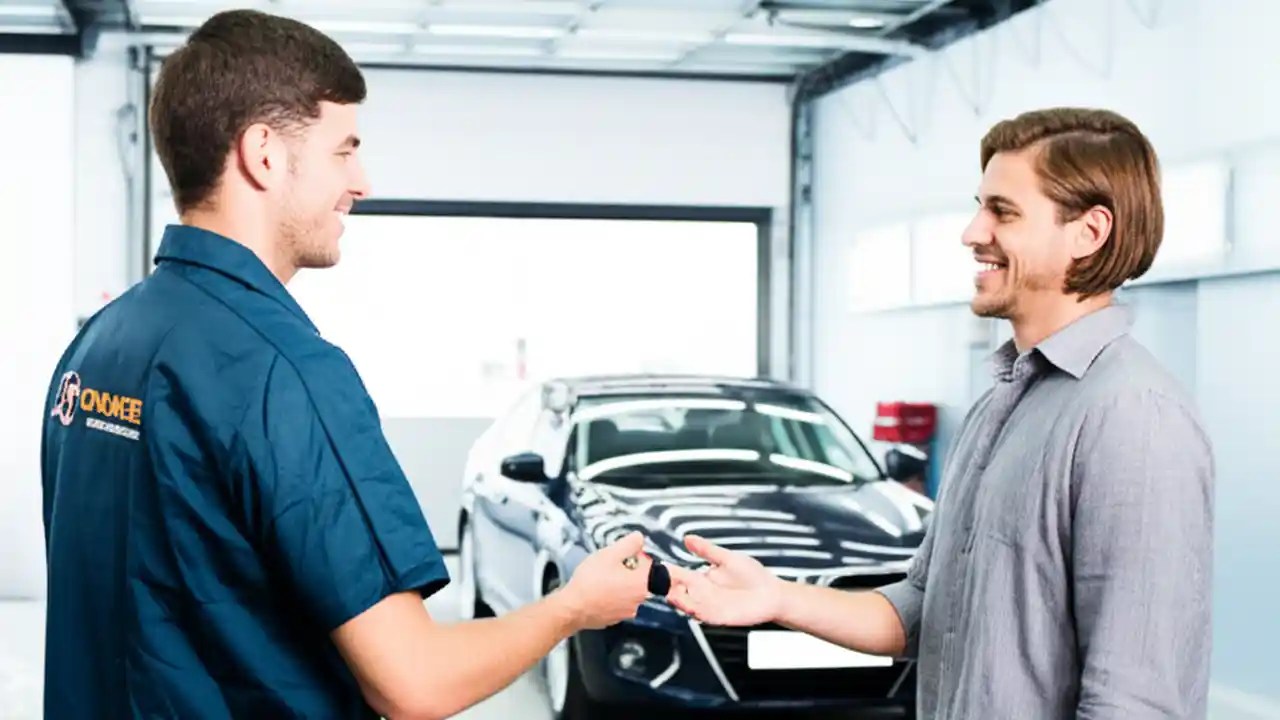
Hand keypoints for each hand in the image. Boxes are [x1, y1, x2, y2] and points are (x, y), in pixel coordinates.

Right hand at [560, 531, 651, 630]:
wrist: (572, 608)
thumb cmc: (590, 582)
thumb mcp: (609, 554)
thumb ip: (629, 544)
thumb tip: (640, 538)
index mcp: (642, 583)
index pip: (658, 569)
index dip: (644, 560)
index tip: (631, 557)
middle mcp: (639, 600)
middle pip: (643, 580)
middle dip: (631, 571)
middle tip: (613, 565)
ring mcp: (627, 612)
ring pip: (630, 592)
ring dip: (621, 584)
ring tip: (603, 578)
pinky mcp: (615, 619)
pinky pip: (620, 603)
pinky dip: (613, 596)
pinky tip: (598, 590)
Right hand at [665, 534, 784, 626]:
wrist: (772, 594)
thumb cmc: (753, 576)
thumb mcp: (727, 558)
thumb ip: (706, 550)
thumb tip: (687, 538)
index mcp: (701, 578)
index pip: (677, 575)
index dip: (664, 571)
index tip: (652, 565)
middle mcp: (701, 593)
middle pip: (676, 590)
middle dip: (665, 587)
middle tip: (656, 579)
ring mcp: (707, 605)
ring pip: (685, 604)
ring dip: (676, 599)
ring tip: (670, 590)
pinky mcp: (717, 616)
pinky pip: (700, 614)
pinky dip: (692, 609)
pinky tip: (687, 602)